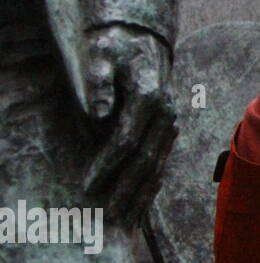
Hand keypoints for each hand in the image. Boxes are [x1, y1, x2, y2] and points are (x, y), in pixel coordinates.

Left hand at [83, 24, 178, 226]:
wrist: (145, 43)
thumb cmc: (118, 48)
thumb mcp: (103, 53)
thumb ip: (99, 81)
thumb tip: (97, 113)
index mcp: (150, 96)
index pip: (127, 138)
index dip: (107, 164)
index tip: (87, 184)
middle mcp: (166, 114)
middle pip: (146, 159)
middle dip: (125, 188)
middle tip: (107, 213)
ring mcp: (170, 124)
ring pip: (158, 166)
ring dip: (142, 194)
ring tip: (125, 219)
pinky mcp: (168, 131)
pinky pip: (162, 163)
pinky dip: (151, 186)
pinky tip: (141, 205)